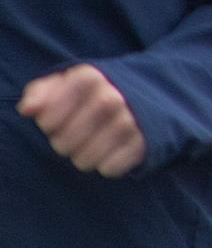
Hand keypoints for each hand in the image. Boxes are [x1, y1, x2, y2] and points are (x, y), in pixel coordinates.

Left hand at [18, 65, 145, 175]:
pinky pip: (109, 169)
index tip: (59, 119)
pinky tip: (112, 151)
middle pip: (63, 144)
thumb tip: (28, 110)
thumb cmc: (93, 94)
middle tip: (76, 135)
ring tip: (92, 145)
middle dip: (63, 145)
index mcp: (90, 78)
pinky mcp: (144, 143)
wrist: (149, 94)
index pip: (47, 121)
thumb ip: (40, 92)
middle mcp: (112, 97)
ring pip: (84, 160)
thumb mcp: (67, 83)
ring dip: (83, 158)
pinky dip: (106, 166)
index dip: (48, 126)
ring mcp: (131, 121)